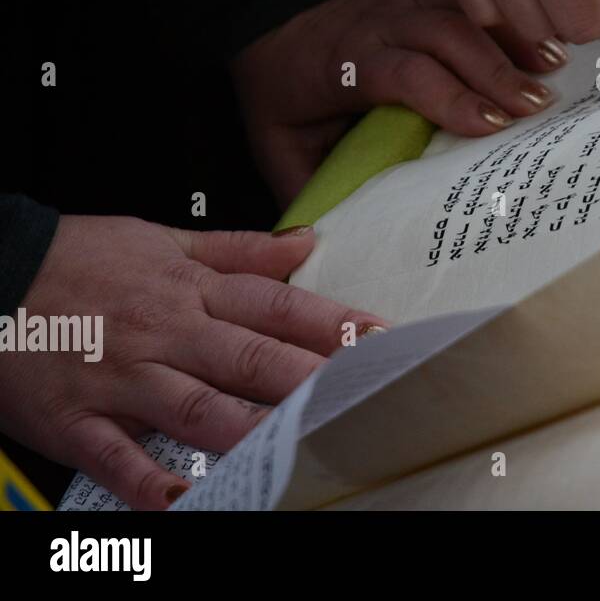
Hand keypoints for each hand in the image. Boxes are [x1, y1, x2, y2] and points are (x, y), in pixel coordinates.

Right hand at [0, 217, 387, 509]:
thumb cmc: (79, 261)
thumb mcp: (161, 240)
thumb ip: (239, 249)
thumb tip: (306, 243)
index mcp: (192, 291)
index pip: (277, 306)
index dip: (334, 322)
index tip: (382, 337)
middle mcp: (166, 334)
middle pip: (250, 357)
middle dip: (311, 378)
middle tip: (364, 393)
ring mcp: (122, 379)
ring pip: (196, 408)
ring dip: (250, 428)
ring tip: (300, 444)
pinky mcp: (76, 420)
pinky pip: (116, 457)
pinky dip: (148, 481)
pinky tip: (185, 501)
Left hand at [231, 0, 565, 206]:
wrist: (268, 15)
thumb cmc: (281, 89)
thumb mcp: (277, 145)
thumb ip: (310, 189)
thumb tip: (336, 248)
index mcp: (343, 62)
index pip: (404, 71)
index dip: (451, 96)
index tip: (493, 126)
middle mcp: (377, 20)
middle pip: (444, 34)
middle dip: (497, 70)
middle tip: (541, 106)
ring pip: (463, 6)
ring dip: (513, 36)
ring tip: (557, 67)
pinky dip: (510, 14)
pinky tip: (544, 35)